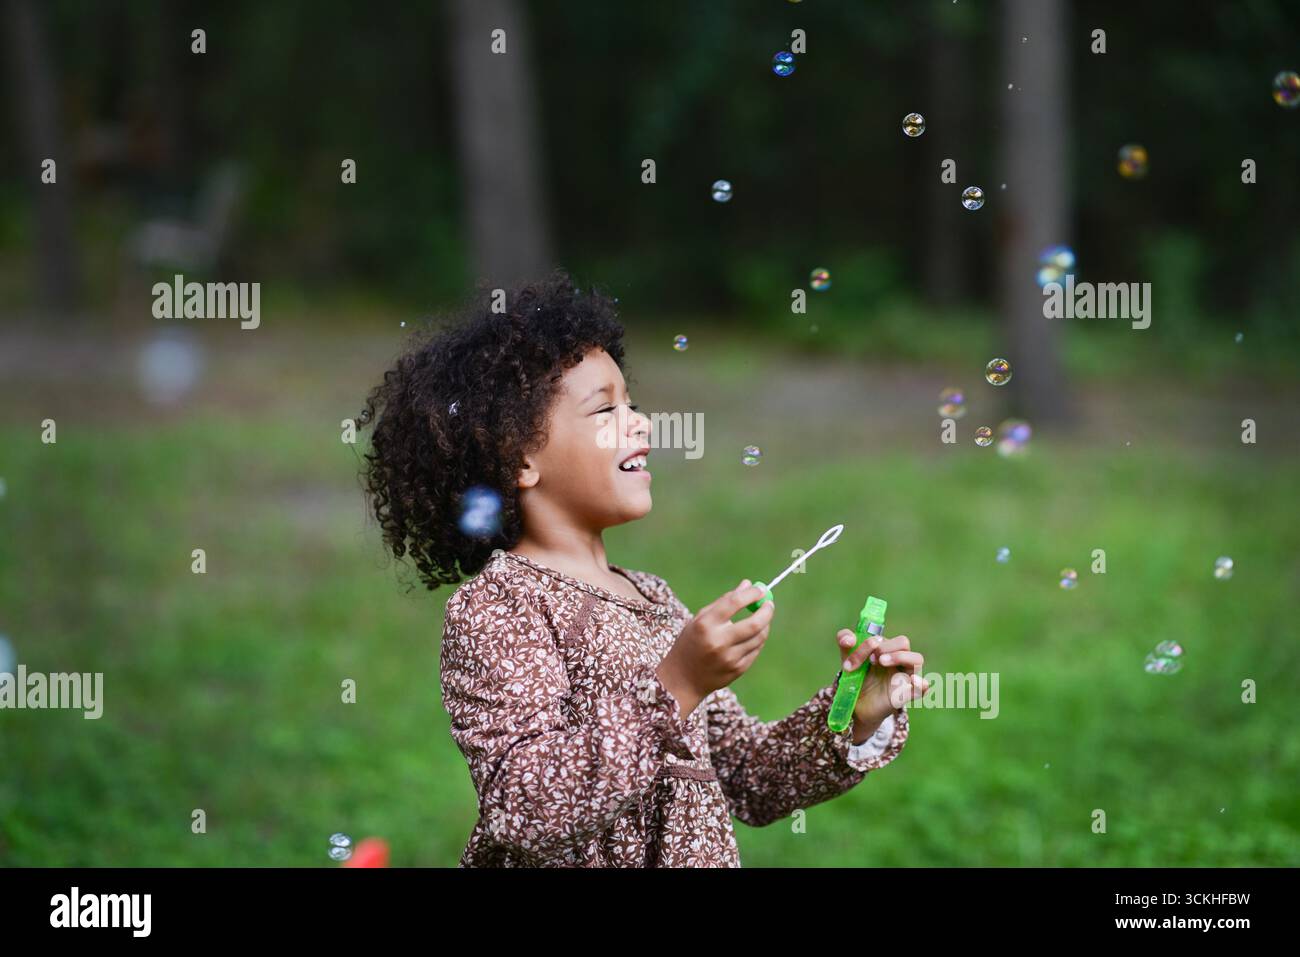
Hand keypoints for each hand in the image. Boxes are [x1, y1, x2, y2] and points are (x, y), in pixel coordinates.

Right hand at [657, 578, 773, 716]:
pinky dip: (758, 639)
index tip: (760, 589)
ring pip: (759, 637)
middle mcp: (718, 642)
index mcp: (705, 624)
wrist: (683, 678)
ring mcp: (729, 658)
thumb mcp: (700, 619)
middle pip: (754, 623)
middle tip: (769, 604)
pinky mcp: (737, 670)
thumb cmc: (691, 642)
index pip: (734, 603)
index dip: (751, 594)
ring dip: (764, 625)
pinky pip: (755, 650)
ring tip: (761, 619)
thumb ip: (724, 601)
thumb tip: (748, 584)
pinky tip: (752, 636)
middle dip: (766, 611)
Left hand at [836, 629, 928, 729]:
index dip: (868, 643)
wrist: (855, 705)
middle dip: (886, 646)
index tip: (853, 656)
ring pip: (917, 659)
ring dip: (900, 656)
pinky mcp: (904, 695)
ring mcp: (903, 677)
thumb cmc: (856, 679)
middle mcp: (897, 661)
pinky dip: (921, 684)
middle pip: (903, 642)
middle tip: (871, 659)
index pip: (883, 638)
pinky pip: (921, 689)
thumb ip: (844, 641)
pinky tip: (915, 681)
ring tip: (882, 662)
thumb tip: (849, 639)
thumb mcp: (847, 658)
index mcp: (885, 649)